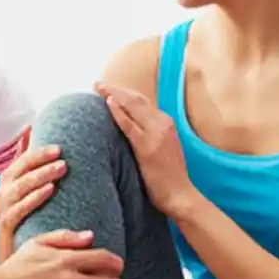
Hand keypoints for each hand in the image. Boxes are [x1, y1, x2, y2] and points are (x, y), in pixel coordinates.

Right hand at [0, 137, 65, 240]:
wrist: (17, 263)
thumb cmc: (30, 229)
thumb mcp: (36, 203)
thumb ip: (42, 182)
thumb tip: (59, 158)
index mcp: (8, 185)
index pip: (19, 162)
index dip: (35, 151)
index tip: (56, 145)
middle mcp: (2, 195)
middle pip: (17, 171)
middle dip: (38, 158)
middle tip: (60, 153)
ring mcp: (1, 211)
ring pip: (18, 188)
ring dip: (40, 175)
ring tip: (60, 168)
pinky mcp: (5, 227)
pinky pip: (18, 210)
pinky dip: (33, 198)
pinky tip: (49, 189)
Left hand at [93, 81, 198, 216]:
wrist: (180, 194)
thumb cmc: (170, 176)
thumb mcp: (164, 148)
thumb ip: (151, 135)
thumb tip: (132, 128)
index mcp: (166, 123)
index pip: (142, 101)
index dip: (125, 93)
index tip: (110, 88)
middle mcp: (163, 124)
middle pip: (136, 99)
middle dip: (116, 89)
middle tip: (98, 84)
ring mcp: (155, 134)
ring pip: (132, 106)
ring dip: (113, 95)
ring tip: (98, 88)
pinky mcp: (147, 147)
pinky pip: (129, 125)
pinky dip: (118, 112)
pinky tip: (108, 103)